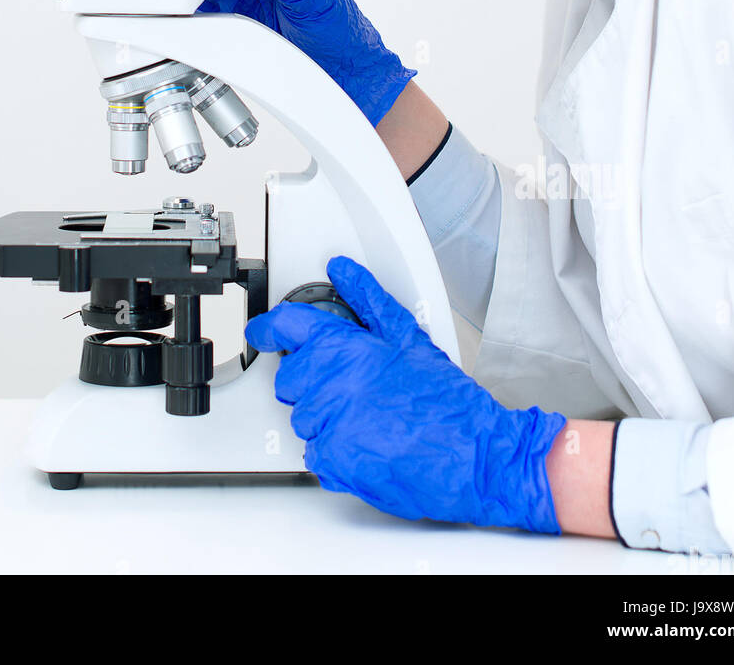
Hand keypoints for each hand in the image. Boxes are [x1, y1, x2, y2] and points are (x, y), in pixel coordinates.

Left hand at [245, 255, 565, 531]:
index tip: (260, 331)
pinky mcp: (335, 462)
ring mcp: (329, 426)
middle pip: (290, 377)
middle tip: (350, 384)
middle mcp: (331, 385)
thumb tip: (344, 271)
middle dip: (313, 379)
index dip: (268, 327)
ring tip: (366, 416)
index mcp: (347, 348)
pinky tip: (366, 441)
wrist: (472, 455)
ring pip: (302, 417)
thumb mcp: (409, 337)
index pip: (288, 326)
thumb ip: (369, 300)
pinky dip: (334, 450)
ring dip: (324, 416)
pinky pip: (314, 453)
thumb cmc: (446, 400)